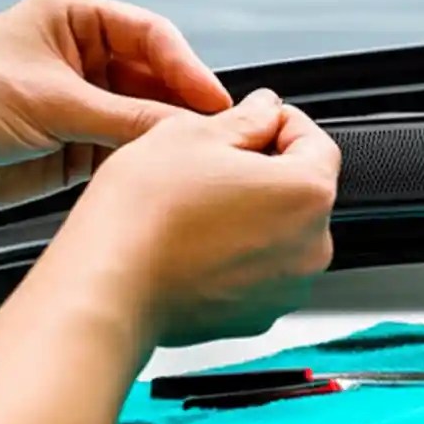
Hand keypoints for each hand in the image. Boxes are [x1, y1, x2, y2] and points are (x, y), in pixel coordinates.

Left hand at [0, 0, 230, 211]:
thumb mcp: (51, 100)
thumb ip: (125, 116)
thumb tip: (188, 126)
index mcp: (76, 19)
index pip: (152, 36)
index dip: (187, 68)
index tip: (213, 99)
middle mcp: (86, 58)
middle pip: (159, 78)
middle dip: (184, 105)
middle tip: (215, 131)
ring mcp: (87, 103)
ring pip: (149, 117)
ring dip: (169, 136)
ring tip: (194, 154)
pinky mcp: (83, 145)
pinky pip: (130, 150)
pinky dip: (148, 161)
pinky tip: (164, 170)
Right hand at [46, 88, 339, 346]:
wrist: (108, 290)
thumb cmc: (144, 217)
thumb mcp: (192, 135)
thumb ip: (246, 118)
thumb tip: (265, 109)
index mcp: (308, 193)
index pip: (316, 141)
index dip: (281, 122)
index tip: (254, 120)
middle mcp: (312, 245)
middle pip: (300, 191)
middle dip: (265, 171)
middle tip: (212, 164)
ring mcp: (290, 285)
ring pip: (280, 232)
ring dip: (251, 213)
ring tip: (197, 207)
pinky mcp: (261, 313)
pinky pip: (260, 270)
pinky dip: (238, 253)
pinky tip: (195, 243)